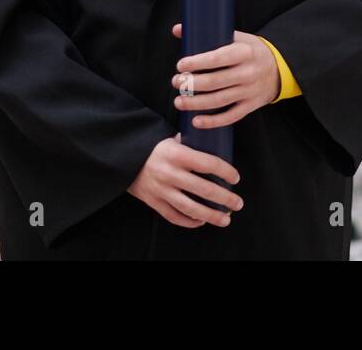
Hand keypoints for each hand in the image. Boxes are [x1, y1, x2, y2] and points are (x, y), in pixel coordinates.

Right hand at [128, 134, 242, 228]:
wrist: (123, 158)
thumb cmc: (154, 147)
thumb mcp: (171, 139)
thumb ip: (191, 143)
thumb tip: (215, 142)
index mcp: (177, 154)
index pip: (209, 163)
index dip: (226, 172)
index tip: (236, 178)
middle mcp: (170, 173)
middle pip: (204, 189)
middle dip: (225, 198)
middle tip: (238, 203)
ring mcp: (161, 190)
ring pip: (190, 208)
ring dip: (211, 215)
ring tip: (226, 219)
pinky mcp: (153, 202)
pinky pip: (174, 216)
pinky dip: (190, 222)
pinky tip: (202, 221)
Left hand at [171, 24, 281, 128]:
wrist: (280, 68)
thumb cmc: (252, 51)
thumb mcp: (237, 37)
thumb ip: (208, 34)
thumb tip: (177, 29)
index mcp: (245, 52)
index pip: (217, 58)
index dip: (197, 63)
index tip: (181, 64)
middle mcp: (248, 73)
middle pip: (215, 82)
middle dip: (192, 84)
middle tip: (176, 82)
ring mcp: (250, 91)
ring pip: (219, 100)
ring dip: (196, 103)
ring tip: (179, 101)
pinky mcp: (250, 105)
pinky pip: (230, 116)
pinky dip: (212, 121)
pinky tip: (196, 121)